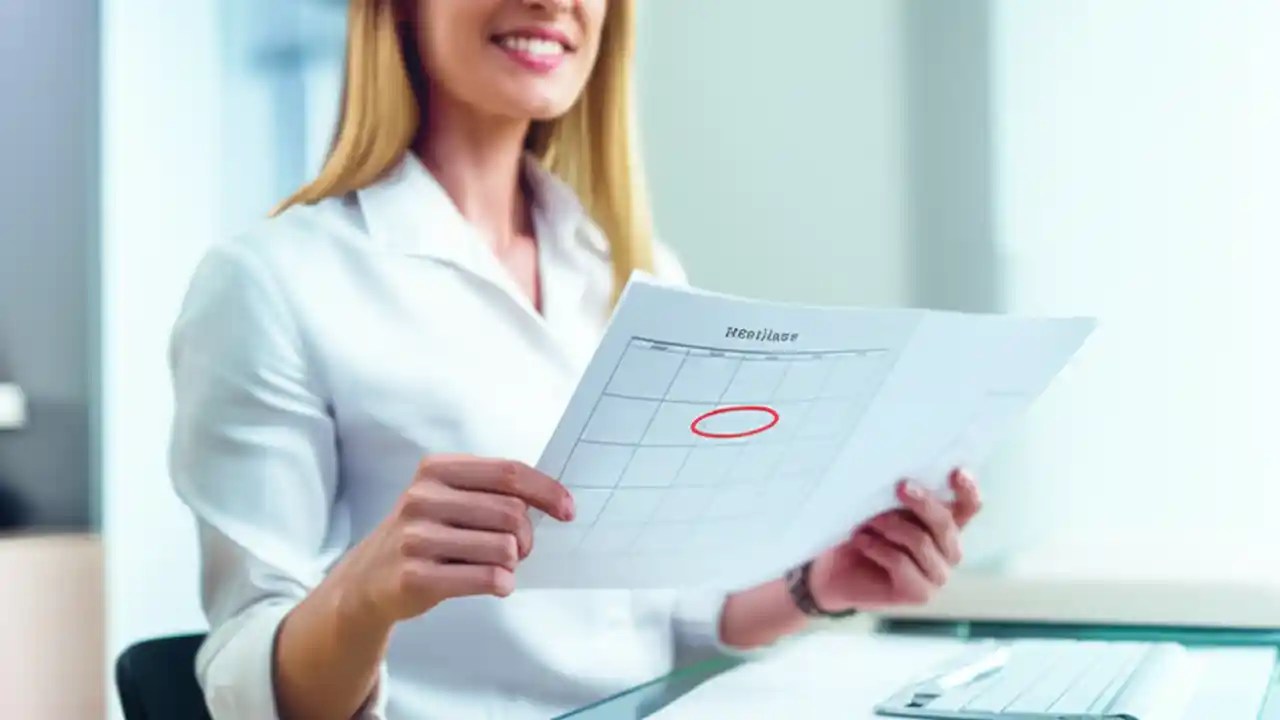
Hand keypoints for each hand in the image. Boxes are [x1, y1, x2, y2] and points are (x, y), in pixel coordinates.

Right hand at [328, 455, 574, 626]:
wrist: (367, 578)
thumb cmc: (423, 533)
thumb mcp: (446, 498)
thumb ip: (491, 492)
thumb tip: (554, 499)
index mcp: (435, 470)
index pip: (508, 473)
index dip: (546, 491)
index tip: (567, 510)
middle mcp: (422, 498)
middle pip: (511, 513)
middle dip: (528, 536)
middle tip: (521, 550)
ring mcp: (416, 538)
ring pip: (503, 548)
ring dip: (513, 562)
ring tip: (500, 566)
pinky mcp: (416, 576)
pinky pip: (485, 577)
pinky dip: (502, 583)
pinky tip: (497, 583)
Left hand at [807, 469, 981, 612]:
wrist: (834, 571)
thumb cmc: (862, 531)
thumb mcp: (881, 508)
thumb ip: (899, 497)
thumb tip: (903, 479)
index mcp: (946, 524)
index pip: (969, 506)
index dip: (967, 489)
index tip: (955, 472)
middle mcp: (949, 550)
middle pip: (945, 523)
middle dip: (923, 503)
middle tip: (900, 486)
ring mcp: (938, 575)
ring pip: (922, 542)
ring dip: (891, 526)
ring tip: (868, 521)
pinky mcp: (920, 594)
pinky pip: (901, 563)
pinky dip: (877, 547)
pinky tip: (860, 540)